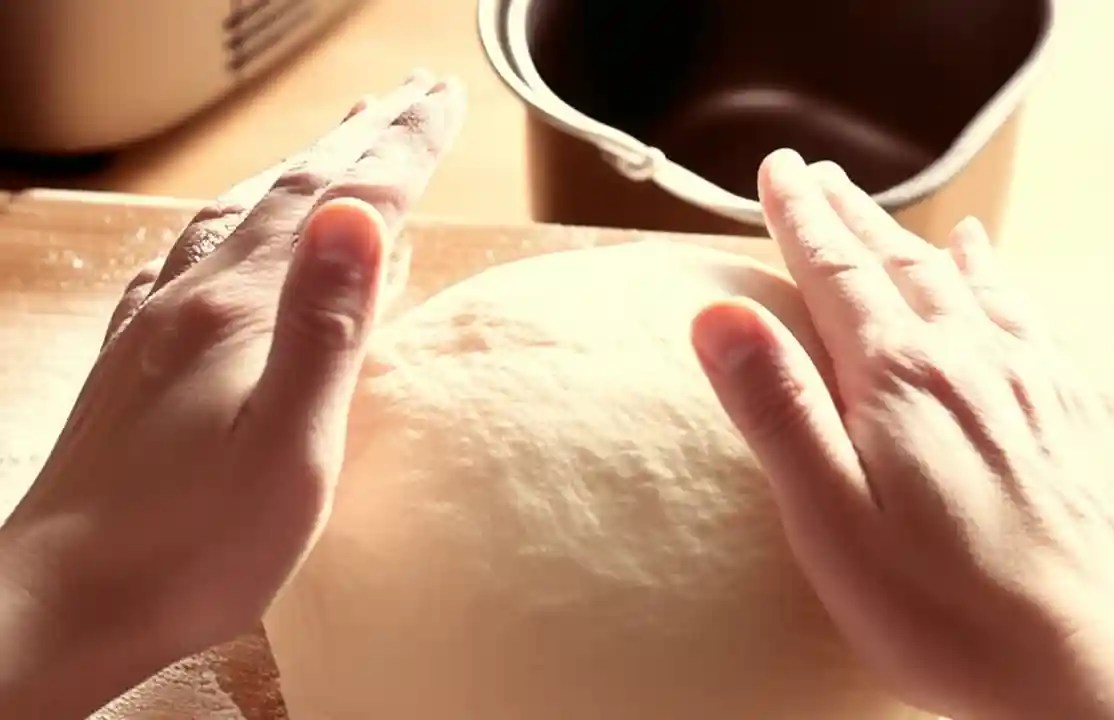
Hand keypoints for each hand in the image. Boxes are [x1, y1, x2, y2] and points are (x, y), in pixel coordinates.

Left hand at [0, 70, 463, 717]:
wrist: (62, 604)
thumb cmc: (192, 548)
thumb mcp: (288, 447)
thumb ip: (325, 328)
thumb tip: (359, 215)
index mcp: (241, 313)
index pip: (341, 206)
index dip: (400, 149)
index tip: (445, 97)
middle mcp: (194, 299)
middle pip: (289, 193)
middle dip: (359, 138)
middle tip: (409, 93)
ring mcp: (157, 326)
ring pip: (237, 217)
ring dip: (297, 170)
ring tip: (336, 141)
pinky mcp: (135, 361)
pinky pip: (191, 260)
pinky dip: (233, 225)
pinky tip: (230, 233)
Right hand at [691, 150, 1113, 719]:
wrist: (1078, 668)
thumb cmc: (937, 608)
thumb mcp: (828, 519)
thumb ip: (776, 408)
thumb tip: (719, 313)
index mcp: (900, 378)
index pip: (835, 272)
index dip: (800, 216)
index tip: (778, 169)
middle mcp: (969, 358)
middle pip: (896, 263)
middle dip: (849, 216)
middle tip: (817, 175)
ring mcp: (1027, 380)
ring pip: (958, 279)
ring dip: (910, 237)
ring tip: (883, 209)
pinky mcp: (1067, 409)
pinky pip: (1023, 311)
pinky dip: (993, 273)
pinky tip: (986, 258)